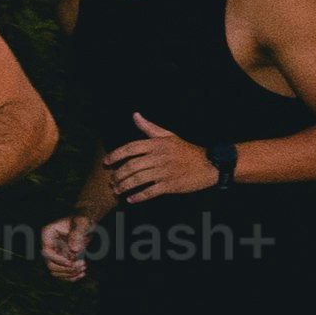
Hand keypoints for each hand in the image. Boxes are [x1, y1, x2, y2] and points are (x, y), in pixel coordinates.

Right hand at [37, 214, 97, 283]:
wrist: (85, 223)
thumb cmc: (83, 220)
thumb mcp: (82, 223)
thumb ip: (77, 234)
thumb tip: (74, 250)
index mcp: (48, 234)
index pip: (46, 252)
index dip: (58, 259)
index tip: (72, 262)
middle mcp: (49, 245)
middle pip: (50, 264)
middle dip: (65, 268)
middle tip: (80, 265)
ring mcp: (55, 254)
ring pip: (55, 271)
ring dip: (69, 273)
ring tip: (83, 266)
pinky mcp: (62, 260)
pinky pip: (62, 273)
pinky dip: (71, 276)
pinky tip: (82, 273)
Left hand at [100, 112, 220, 203]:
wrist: (209, 164)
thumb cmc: (186, 150)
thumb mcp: (168, 135)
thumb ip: (149, 127)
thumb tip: (135, 115)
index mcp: (156, 144)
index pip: (130, 148)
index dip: (115, 155)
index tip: (106, 162)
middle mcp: (158, 157)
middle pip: (131, 166)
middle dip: (118, 174)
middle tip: (111, 180)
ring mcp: (164, 172)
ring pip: (138, 179)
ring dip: (124, 186)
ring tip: (117, 190)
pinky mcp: (170, 185)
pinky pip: (150, 192)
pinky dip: (138, 196)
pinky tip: (131, 199)